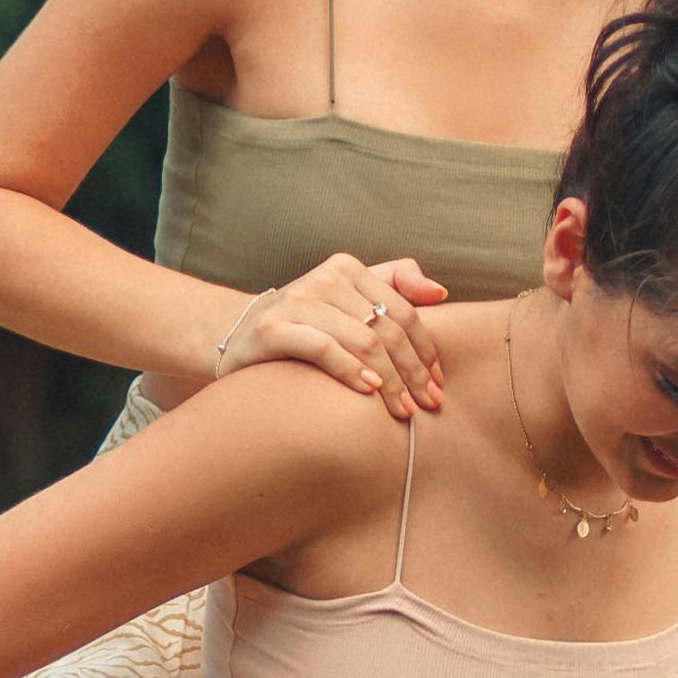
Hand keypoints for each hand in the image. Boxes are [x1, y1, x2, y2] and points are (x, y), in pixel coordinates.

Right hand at [186, 252, 448, 416]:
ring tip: (403, 409)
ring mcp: (298, 301)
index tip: (438, 383)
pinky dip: (351, 370)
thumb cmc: (304, 324)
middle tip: (428, 404)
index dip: (425, 349)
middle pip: (386, 328)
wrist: (238, 336)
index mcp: (347, 269)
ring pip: (362, 340)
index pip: (402, 310)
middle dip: (412, 371)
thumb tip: (439, 293)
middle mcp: (325, 279)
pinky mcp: (274, 328)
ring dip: (389, 379)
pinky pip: (323, 348)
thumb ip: (394, 285)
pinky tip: (369, 391)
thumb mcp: (347, 299)